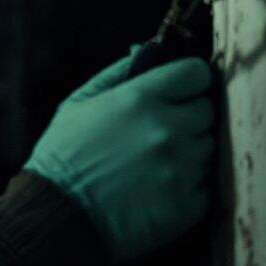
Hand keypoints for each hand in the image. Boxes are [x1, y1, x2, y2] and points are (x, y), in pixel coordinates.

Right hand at [23, 47, 215, 262]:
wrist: (58, 217)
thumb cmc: (63, 156)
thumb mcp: (79, 103)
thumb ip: (118, 72)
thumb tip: (146, 48)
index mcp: (140, 99)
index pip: (198, 74)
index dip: (190, 80)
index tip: (181, 91)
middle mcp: (167, 129)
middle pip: (207, 110)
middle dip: (189, 117)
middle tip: (160, 132)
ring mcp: (181, 168)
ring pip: (208, 148)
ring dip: (189, 152)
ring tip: (154, 163)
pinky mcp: (188, 204)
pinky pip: (206, 184)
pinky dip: (188, 185)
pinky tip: (158, 188)